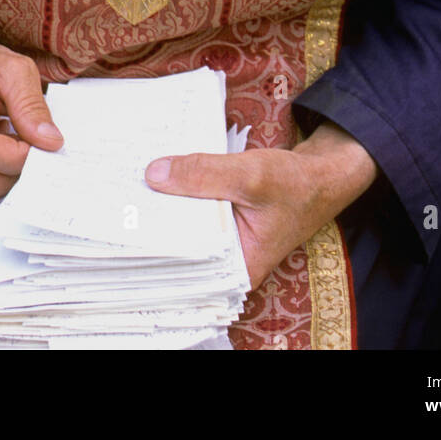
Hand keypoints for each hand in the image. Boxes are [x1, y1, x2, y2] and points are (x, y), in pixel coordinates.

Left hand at [145, 124, 377, 290]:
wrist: (324, 172)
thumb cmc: (297, 183)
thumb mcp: (251, 176)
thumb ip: (205, 174)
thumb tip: (154, 174)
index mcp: (237, 269)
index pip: (185, 262)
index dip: (154, 242)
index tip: (122, 219)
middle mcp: (227, 261)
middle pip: (180, 242)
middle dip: (154, 218)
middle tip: (116, 194)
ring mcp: (225, 239)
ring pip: (185, 222)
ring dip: (164, 201)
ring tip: (128, 182)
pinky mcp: (223, 218)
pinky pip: (195, 207)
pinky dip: (180, 190)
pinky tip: (158, 172)